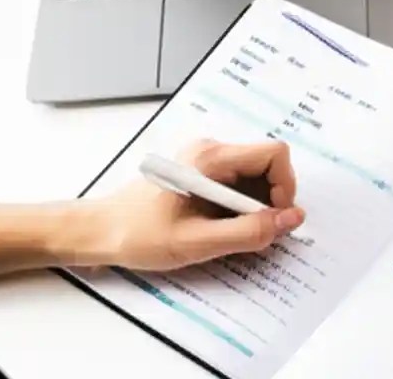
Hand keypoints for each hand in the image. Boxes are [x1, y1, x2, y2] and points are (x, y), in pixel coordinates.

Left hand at [74, 140, 305, 270]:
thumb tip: (292, 220)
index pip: (274, 154)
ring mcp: (206, 160)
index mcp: (210, 158)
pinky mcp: (202, 172)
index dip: (285, 187)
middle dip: (270, 200)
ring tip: (229, 232)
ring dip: (255, 206)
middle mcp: (211, 150)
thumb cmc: (139, 235)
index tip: (274, 219)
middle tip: (252, 233)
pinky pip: (238, 183)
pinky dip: (241, 207)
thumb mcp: (197, 242)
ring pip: (255, 176)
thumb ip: (249, 232)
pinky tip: (219, 227)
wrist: (100, 231)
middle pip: (267, 165)